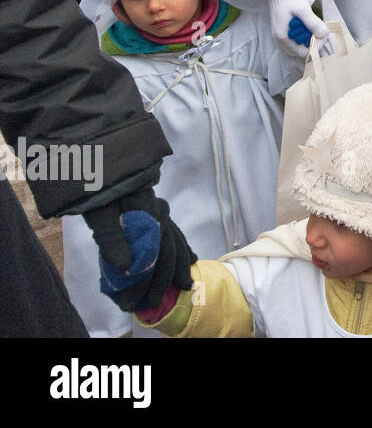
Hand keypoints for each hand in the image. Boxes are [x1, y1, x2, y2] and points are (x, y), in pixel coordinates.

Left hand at [84, 189, 194, 312]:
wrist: (99, 158)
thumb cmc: (96, 182)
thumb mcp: (97, 210)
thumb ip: (111, 237)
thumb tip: (127, 267)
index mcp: (146, 211)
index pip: (156, 249)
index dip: (152, 276)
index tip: (142, 298)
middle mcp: (157, 209)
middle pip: (168, 246)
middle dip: (164, 276)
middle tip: (154, 300)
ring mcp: (157, 207)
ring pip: (174, 237)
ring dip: (177, 263)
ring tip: (182, 284)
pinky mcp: (153, 207)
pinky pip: (173, 229)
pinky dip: (181, 245)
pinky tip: (188, 258)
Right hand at [267, 0, 328, 56]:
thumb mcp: (303, 9)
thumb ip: (313, 23)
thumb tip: (324, 34)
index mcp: (283, 37)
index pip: (305, 52)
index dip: (317, 45)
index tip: (323, 33)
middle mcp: (279, 40)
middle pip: (301, 52)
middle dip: (312, 43)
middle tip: (318, 29)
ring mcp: (279, 37)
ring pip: (297, 48)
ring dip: (307, 41)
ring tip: (311, 28)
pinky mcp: (281, 32)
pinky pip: (293, 43)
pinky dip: (301, 39)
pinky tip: (305, 29)